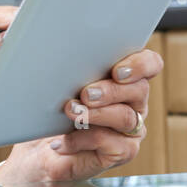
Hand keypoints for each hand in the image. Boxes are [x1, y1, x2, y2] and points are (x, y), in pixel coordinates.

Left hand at [0, 45, 163, 183]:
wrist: (36, 151)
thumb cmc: (46, 111)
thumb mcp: (52, 81)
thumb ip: (63, 60)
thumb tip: (51, 35)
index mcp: (125, 77)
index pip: (150, 64)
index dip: (141, 65)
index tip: (116, 70)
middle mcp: (133, 102)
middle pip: (139, 90)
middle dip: (111, 90)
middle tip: (85, 93)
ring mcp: (130, 129)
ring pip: (126, 117)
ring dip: (96, 114)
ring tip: (70, 112)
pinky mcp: (122, 151)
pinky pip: (113, 144)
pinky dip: (84, 140)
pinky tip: (61, 141)